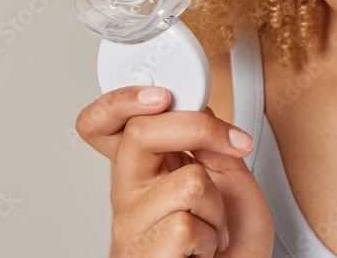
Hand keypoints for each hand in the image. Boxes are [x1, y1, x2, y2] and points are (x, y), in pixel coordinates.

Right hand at [76, 86, 274, 256]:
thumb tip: (199, 111)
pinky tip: (202, 251)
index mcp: (144, 168)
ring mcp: (130, 225)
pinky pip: (187, 225)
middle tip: (231, 146)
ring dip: (218, 208)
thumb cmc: (230, 245)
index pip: (104, 124)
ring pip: (188, 181)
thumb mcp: (230, 181)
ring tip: (211, 228)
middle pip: (140, 133)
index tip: (163, 95)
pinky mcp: (142, 254)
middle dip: (197, 129)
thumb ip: (212, 144)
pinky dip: (211, 238)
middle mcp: (129, 193)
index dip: (123, 100)